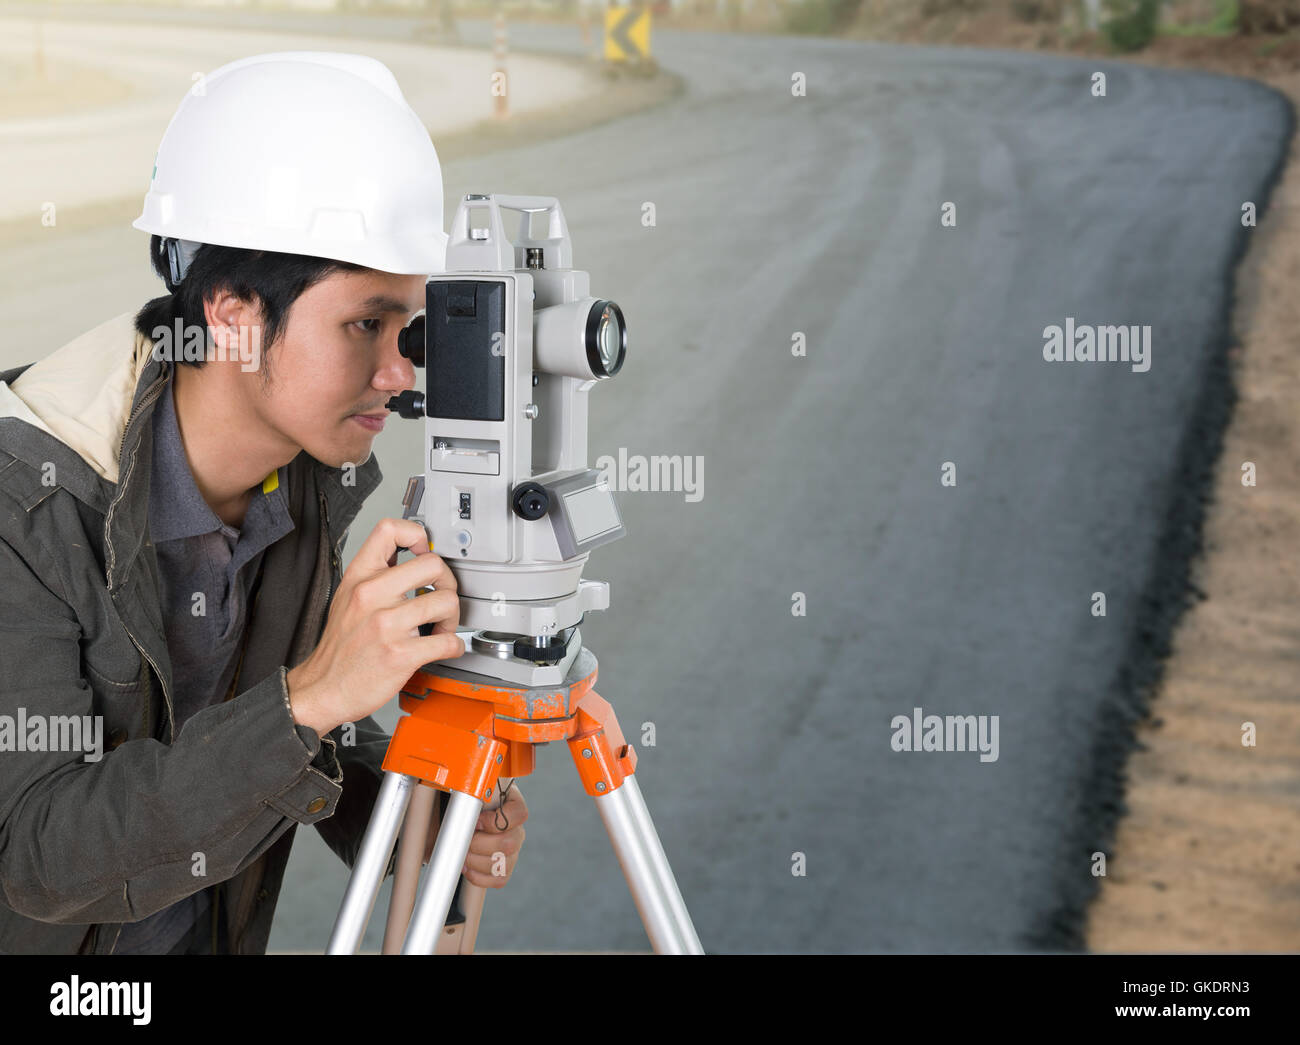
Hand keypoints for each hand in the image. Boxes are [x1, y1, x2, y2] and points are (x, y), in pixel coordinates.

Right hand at [286, 518, 464, 736]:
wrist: (323, 688)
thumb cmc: (339, 646)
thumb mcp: (347, 597)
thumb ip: (376, 575)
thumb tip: (411, 557)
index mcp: (359, 577)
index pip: (390, 530)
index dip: (417, 535)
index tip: (425, 550)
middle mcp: (372, 595)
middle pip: (433, 564)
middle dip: (448, 582)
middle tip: (442, 597)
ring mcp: (386, 625)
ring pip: (446, 601)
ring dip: (453, 617)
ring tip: (442, 627)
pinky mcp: (400, 654)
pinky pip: (448, 641)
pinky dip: (455, 646)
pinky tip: (446, 648)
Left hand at [432, 785, 527, 888]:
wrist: (458, 820)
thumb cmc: (463, 803)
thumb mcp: (468, 791)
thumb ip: (471, 793)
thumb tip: (464, 799)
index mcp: (512, 804)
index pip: (519, 814)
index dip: (496, 821)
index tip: (476, 822)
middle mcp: (516, 829)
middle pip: (509, 844)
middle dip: (479, 845)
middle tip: (464, 841)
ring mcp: (513, 850)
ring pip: (503, 864)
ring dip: (476, 861)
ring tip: (463, 853)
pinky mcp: (505, 868)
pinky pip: (499, 879)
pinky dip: (479, 876)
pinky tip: (467, 866)